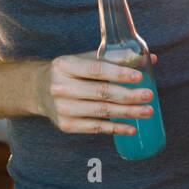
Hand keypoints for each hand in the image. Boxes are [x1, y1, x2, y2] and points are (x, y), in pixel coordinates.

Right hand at [37, 51, 158, 135]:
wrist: (38, 90)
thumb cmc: (69, 72)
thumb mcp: (84, 60)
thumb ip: (114, 59)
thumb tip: (148, 60)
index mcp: (64, 65)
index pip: (96, 70)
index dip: (119, 74)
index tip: (139, 77)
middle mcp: (60, 87)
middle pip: (101, 92)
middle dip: (129, 95)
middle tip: (149, 95)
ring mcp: (62, 108)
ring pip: (101, 111)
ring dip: (128, 113)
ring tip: (147, 111)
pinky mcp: (66, 125)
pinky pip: (96, 128)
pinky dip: (116, 129)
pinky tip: (132, 128)